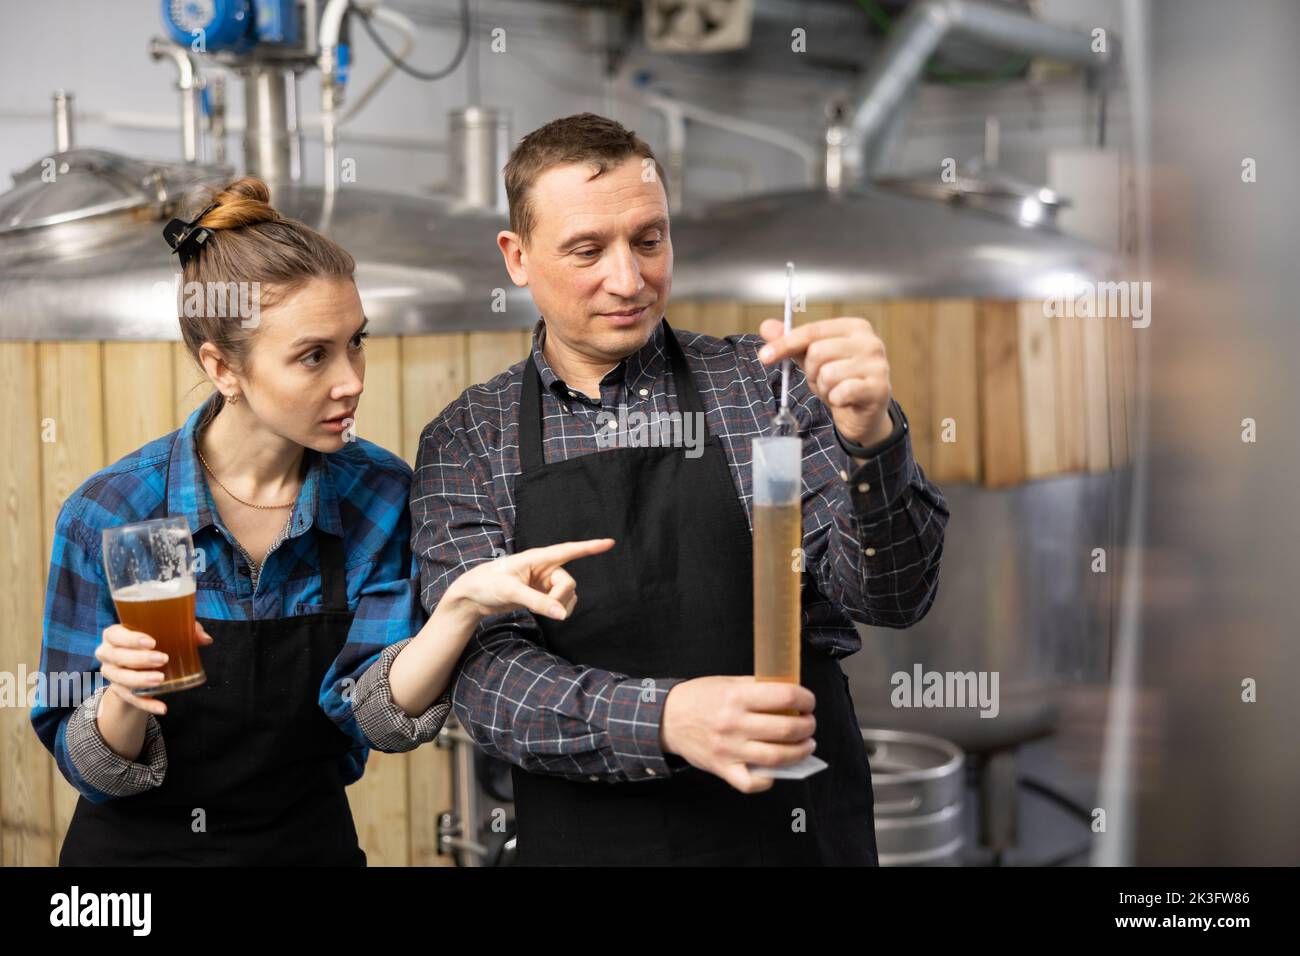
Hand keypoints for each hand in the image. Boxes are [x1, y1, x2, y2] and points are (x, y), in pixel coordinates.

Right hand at [95, 621, 212, 716]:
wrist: (137, 665)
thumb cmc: (154, 640)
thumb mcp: (168, 633)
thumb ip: (187, 632)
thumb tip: (205, 639)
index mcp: (114, 635)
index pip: (115, 634)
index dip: (131, 638)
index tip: (152, 642)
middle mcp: (107, 653)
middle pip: (117, 656)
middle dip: (139, 659)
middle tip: (163, 659)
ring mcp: (111, 673)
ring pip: (120, 678)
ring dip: (140, 680)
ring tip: (160, 680)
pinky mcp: (119, 691)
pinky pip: (130, 699)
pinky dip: (146, 704)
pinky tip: (162, 708)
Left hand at [443, 538, 615, 623]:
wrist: (472, 597)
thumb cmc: (487, 585)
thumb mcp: (511, 592)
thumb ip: (538, 603)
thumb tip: (562, 614)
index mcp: (538, 558)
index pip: (569, 550)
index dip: (590, 547)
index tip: (610, 543)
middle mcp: (544, 568)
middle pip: (568, 582)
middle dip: (561, 598)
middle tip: (547, 610)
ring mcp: (543, 581)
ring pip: (567, 594)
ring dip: (560, 605)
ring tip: (541, 611)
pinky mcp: (541, 594)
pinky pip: (561, 602)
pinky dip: (558, 610)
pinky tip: (547, 613)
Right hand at [659, 676, 817, 792]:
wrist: (667, 719)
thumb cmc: (700, 698)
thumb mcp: (727, 682)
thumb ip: (757, 687)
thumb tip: (790, 694)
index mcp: (736, 696)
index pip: (784, 697)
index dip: (804, 699)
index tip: (808, 702)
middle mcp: (733, 724)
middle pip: (785, 729)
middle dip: (807, 726)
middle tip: (809, 724)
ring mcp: (728, 749)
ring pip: (775, 757)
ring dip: (800, 752)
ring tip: (806, 745)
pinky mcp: (722, 769)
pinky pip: (752, 783)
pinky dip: (769, 779)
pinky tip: (777, 769)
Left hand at [758, 317, 892, 447]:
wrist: (862, 414)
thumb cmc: (839, 381)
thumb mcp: (812, 361)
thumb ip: (792, 343)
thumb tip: (766, 326)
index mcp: (854, 327)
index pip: (811, 331)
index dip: (785, 344)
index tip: (764, 356)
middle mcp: (870, 342)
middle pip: (817, 352)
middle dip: (811, 372)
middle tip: (823, 380)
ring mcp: (878, 365)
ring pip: (828, 374)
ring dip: (824, 388)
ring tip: (835, 390)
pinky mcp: (879, 388)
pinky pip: (841, 392)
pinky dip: (835, 399)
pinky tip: (844, 400)